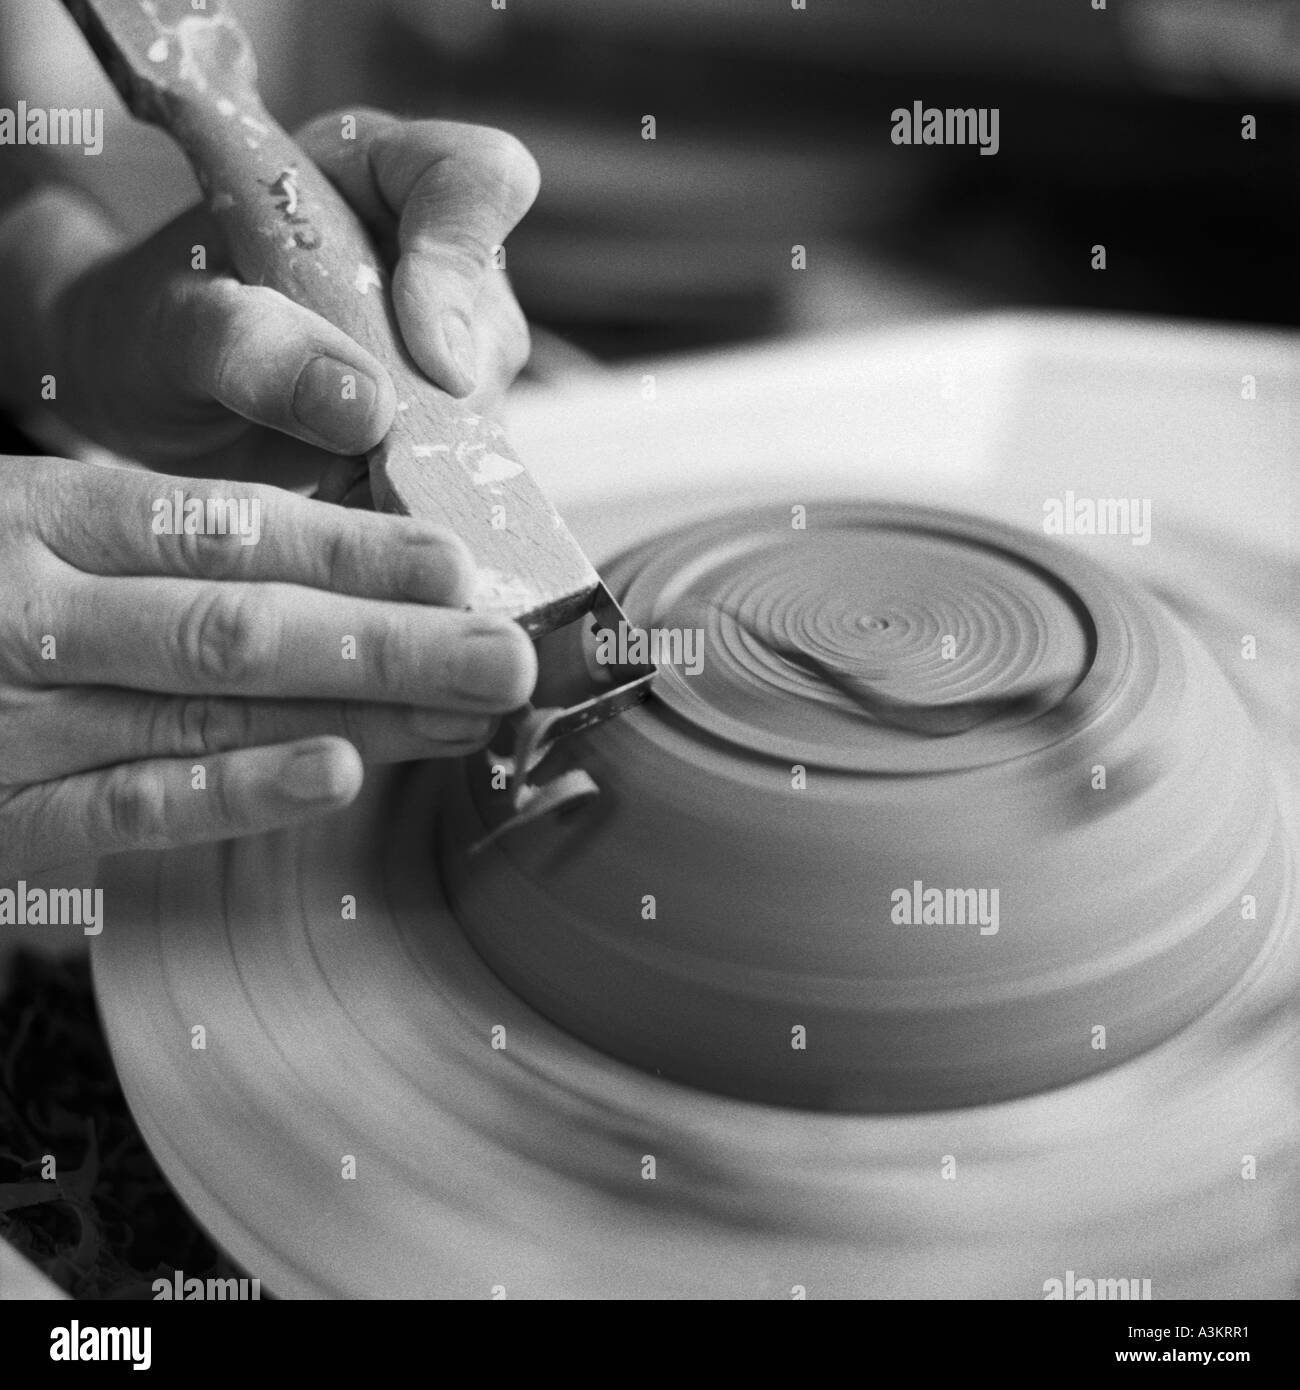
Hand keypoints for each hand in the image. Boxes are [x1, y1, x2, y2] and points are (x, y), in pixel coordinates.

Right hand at [0, 455, 535, 875]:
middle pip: (236, 620)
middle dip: (387, 641)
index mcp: (37, 511)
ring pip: (202, 708)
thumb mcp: (28, 518)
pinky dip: (230, 792)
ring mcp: (6, 714)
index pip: (220, 527)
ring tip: (465, 713)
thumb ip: (150, 534)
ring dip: (352, 713)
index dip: (349, 549)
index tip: (459, 566)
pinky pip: (123, 807)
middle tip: (507, 655)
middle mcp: (25, 605)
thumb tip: (340, 556)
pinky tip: (333, 776)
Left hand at [14, 111, 538, 486]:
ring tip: (331, 469)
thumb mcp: (171, 325)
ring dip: (421, 457)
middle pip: (494, 319)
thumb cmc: (148, 331)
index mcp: (368, 176)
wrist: (143, 396)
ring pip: (490, 406)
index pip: (475, 179)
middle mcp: (428, 252)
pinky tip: (349, 488)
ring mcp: (448, 339)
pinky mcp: (446, 414)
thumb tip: (367, 407)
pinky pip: (470, 463)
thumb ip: (251, 345)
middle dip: (432, 398)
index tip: (420, 354)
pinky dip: (415, 490)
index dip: (458, 262)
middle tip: (353, 443)